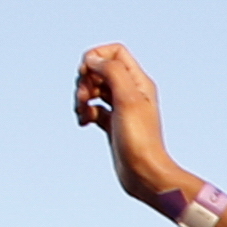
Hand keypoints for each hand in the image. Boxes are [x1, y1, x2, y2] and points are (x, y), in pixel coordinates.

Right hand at [74, 40, 178, 200]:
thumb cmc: (139, 139)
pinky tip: (84, 123)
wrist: (144, 173)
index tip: (87, 73)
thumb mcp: (127, 99)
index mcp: (139, 81)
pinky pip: (93, 109)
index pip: (115, 52)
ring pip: (95, 89)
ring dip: (82, 96)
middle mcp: (131, 92)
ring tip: (82, 112)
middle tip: (84, 97)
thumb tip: (92, 59)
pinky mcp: (113, 125)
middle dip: (85, 79)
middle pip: (101, 69)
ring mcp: (121, 108)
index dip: (96, 57)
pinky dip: (85, 112)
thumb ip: (112, 72)